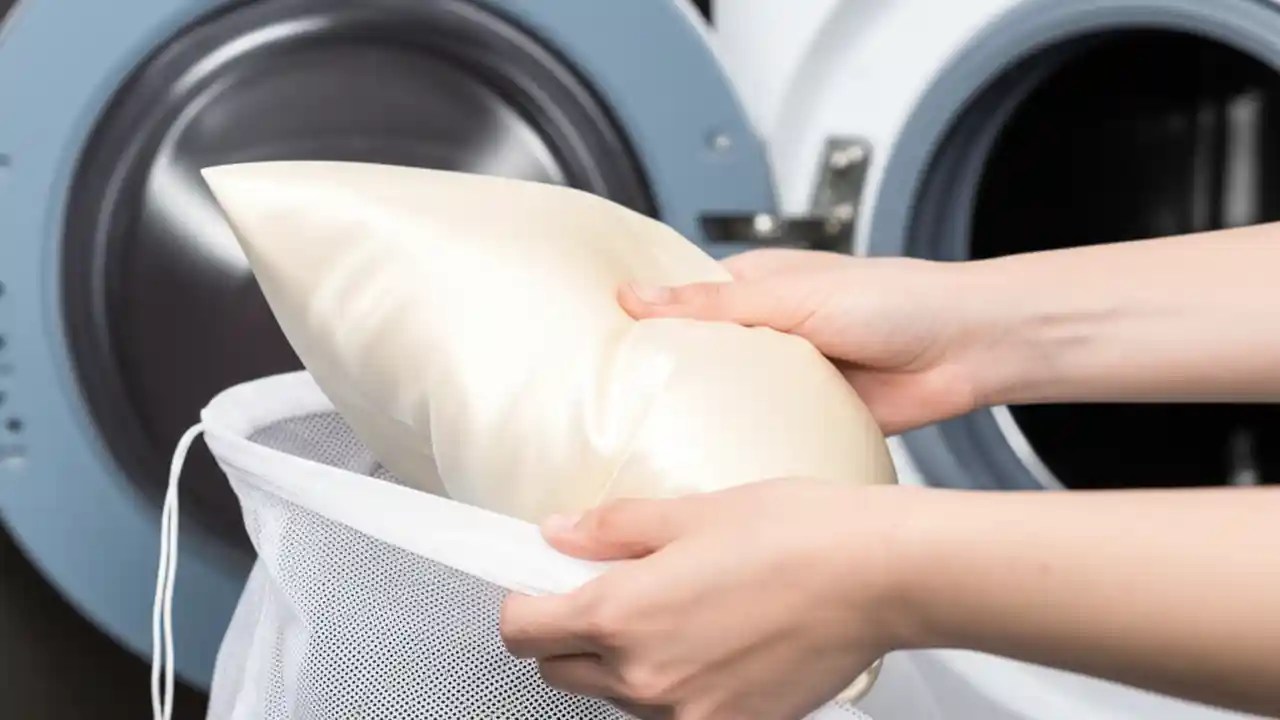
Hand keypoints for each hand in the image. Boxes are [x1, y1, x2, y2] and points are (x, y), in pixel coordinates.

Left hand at [499, 479, 921, 719]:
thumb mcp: (690, 513)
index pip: (522, 632)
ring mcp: (688, 714)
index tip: (535, 585)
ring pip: (617, 696)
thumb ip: (612, 530)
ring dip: (623, 662)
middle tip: (608, 592)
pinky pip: (672, 715)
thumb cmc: (799, 537)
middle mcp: (646, 677)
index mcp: (622, 615)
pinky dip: (674, 686)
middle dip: (567, 634)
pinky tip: (712, 643)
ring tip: (676, 612)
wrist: (881, 577)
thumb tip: (560, 533)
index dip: (521, 603)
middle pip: (560, 670)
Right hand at [619, 249, 996, 433]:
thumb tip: (636, 296)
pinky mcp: (810, 416)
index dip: (641, 318)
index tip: (593, 340)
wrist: (968, 349)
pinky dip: (742, 442)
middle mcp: (765, 331)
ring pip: (727, 398)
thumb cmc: (896, 299)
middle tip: (607, 403)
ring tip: (643, 437)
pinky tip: (707, 458)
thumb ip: (714, 305)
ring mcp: (787, 378)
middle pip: (697, 355)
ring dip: (702, 412)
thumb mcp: (794, 295)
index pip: (682, 300)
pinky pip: (764, 432)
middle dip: (662, 375)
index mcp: (756, 287)